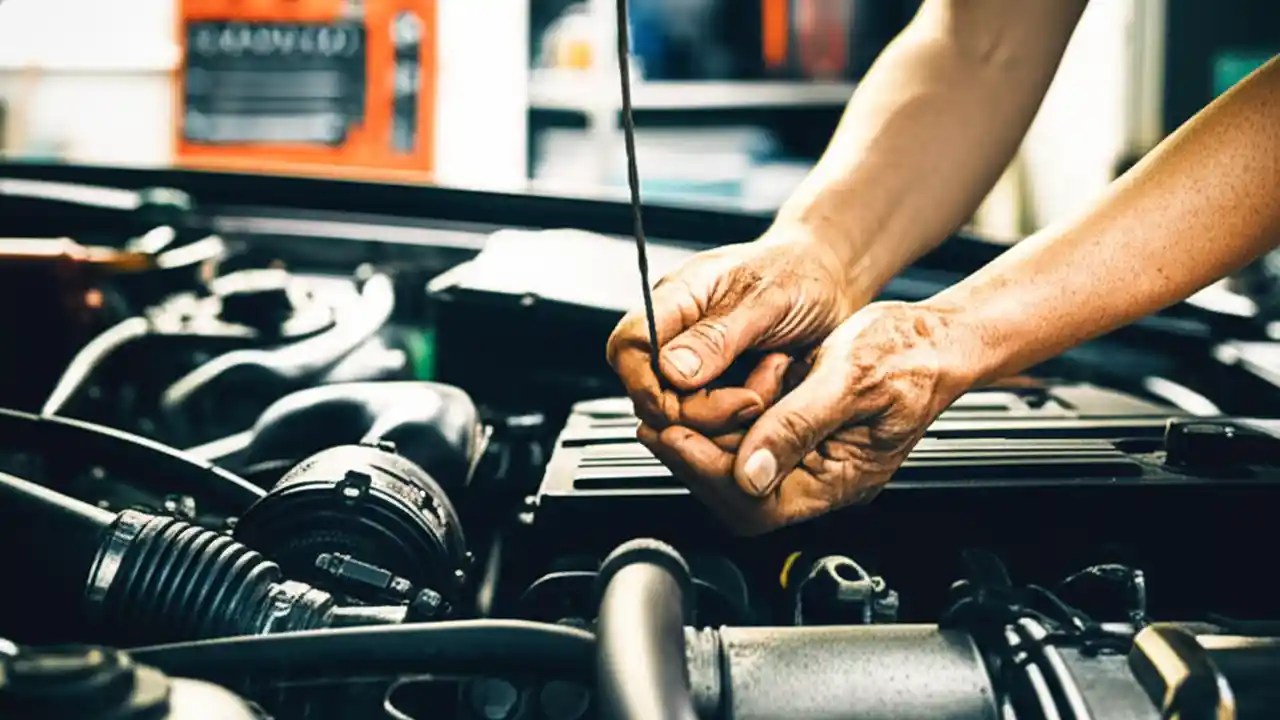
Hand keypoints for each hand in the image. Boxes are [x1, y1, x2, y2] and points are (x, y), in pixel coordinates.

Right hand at [606, 227, 862, 428]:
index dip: (647, 386)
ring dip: (727, 418)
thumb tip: (670, 370)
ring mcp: (695, 367)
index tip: (688, 405)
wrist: (832, 285)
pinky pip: (712, 426)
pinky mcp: (718, 391)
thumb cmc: (800, 274)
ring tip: (770, 383)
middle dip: (701, 412)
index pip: (628, 347)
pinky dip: (741, 423)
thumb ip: (717, 336)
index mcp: (674, 299)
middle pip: (651, 395)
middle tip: (752, 398)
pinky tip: (769, 394)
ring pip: (682, 419)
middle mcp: (676, 336)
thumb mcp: (765, 298)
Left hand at [639, 301, 980, 534]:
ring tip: (669, 411)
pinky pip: (751, 444)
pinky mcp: (802, 436)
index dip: (707, 471)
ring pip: (740, 469)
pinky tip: (703, 403)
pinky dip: (723, 426)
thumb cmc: (908, 355)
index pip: (757, 501)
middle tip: (655, 423)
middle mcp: (822, 479)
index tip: (672, 435)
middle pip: (740, 493)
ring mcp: (811, 460)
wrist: (936, 338)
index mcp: (839, 479)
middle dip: (695, 459)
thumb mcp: (847, 380)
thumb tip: (749, 474)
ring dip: (704, 441)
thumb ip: (796, 428)